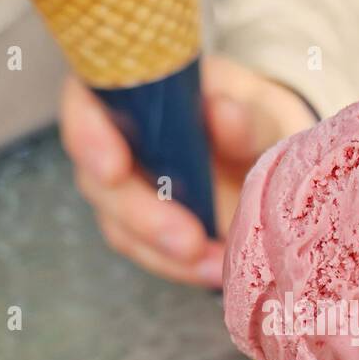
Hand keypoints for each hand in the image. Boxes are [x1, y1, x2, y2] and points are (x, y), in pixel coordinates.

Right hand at [61, 54, 312, 287]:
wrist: (272, 160)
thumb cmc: (255, 120)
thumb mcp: (262, 109)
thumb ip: (246, 114)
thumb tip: (223, 113)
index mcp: (135, 89)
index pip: (86, 102)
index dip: (88, 134)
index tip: (114, 169)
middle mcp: (119, 138)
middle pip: (98, 177)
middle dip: (139, 214)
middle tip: (187, 239)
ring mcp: (128, 186)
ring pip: (118, 223)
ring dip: (161, 250)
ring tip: (213, 262)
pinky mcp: (145, 226)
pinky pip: (148, 251)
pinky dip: (180, 267)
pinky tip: (215, 269)